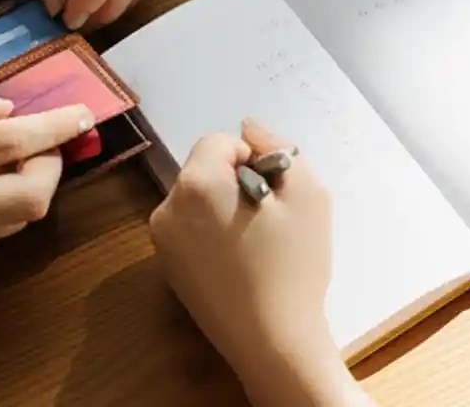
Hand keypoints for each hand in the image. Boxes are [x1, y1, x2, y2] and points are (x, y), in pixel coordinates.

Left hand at [149, 119, 372, 406]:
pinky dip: (213, 233)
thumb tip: (249, 126)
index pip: (220, 142)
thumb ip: (277, 146)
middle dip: (236, 183)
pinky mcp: (167, 266)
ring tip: (255, 243)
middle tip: (268, 220)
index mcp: (196, 185)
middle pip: (204, 169)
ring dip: (225, 207)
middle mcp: (167, 207)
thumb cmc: (294, 267)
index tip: (272, 196)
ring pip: (198, 198)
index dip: (253, 161)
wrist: (273, 341)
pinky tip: (239, 261)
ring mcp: (162, 240)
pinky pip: (190, 227)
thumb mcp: (307, 195)